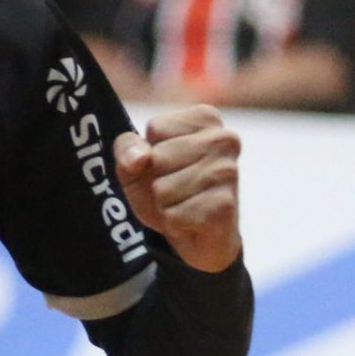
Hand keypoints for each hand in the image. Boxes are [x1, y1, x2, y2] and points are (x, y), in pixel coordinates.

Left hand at [115, 106, 241, 273]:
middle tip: (175, 189)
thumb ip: (127, 149)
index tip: (168, 165)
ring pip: (163, 189)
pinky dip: (175, 222)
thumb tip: (139, 158)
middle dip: (156, 180)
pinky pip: (175, 215)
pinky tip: (192, 221)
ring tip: (183, 204)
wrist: (197, 237)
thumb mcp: (136, 163)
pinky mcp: (225, 206)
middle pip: (158, 158)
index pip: (155, 128)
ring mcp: (228, 172)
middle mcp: (224, 139)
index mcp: (206, 118)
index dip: (150, 153)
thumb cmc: (167, 189)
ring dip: (165, 204)